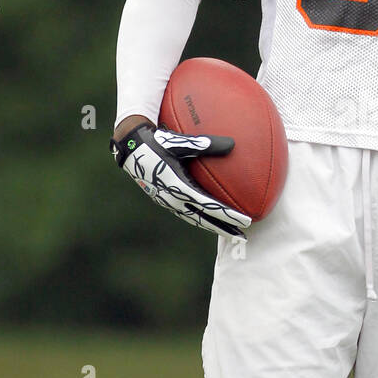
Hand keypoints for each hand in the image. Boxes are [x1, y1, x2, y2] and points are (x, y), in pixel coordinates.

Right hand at [111, 123, 250, 238]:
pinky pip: (188, 214)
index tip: (245, 221)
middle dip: (224, 228)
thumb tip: (232, 144)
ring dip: (213, 227)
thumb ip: (206, 144)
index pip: (210, 206)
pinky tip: (211, 220)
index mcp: (180, 186)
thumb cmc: (158, 142)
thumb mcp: (181, 142)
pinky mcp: (166, 201)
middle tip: (243, 236)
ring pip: (195, 220)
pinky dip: (201, 219)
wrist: (132, 150)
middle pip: (204, 219)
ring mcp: (169, 202)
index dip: (228, 215)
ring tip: (231, 233)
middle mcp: (174, 199)